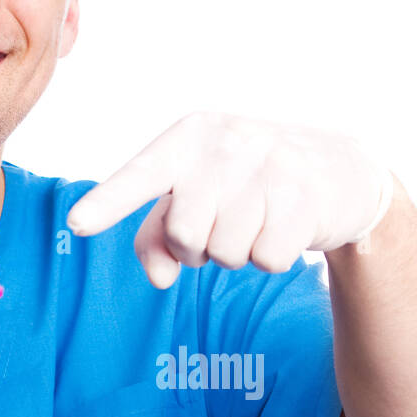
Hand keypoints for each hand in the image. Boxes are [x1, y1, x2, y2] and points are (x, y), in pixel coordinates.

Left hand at [65, 111, 392, 288]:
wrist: (340, 172)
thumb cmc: (247, 184)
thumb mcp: (198, 194)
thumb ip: (160, 233)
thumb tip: (160, 279)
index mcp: (187, 137)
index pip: (140, 175)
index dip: (107, 203)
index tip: (76, 223)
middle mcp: (225, 145)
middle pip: (184, 234)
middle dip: (199, 248)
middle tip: (224, 224)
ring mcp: (269, 168)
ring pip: (225, 253)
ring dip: (237, 253)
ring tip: (257, 220)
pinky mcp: (305, 198)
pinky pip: (266, 262)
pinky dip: (271, 258)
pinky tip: (285, 227)